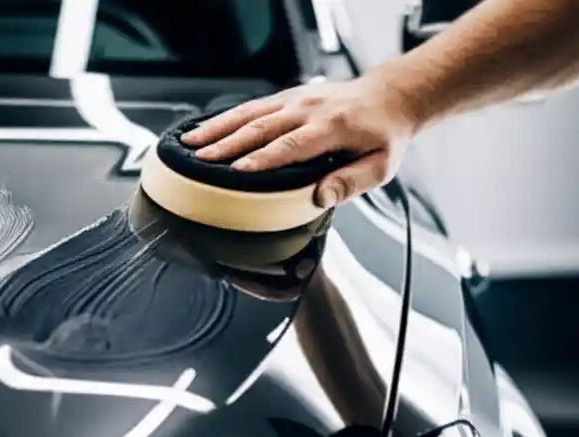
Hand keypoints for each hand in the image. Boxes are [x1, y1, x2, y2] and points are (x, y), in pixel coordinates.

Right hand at [180, 76, 416, 208]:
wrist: (388, 97)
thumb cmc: (383, 137)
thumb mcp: (380, 166)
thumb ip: (351, 182)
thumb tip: (320, 197)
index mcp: (332, 127)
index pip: (291, 145)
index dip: (262, 159)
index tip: (236, 171)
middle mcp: (309, 108)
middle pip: (261, 126)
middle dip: (226, 143)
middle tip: (198, 160)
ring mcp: (296, 99)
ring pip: (251, 112)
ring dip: (218, 128)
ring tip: (189, 143)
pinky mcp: (288, 96)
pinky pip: (253, 106)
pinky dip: (227, 118)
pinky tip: (206, 129)